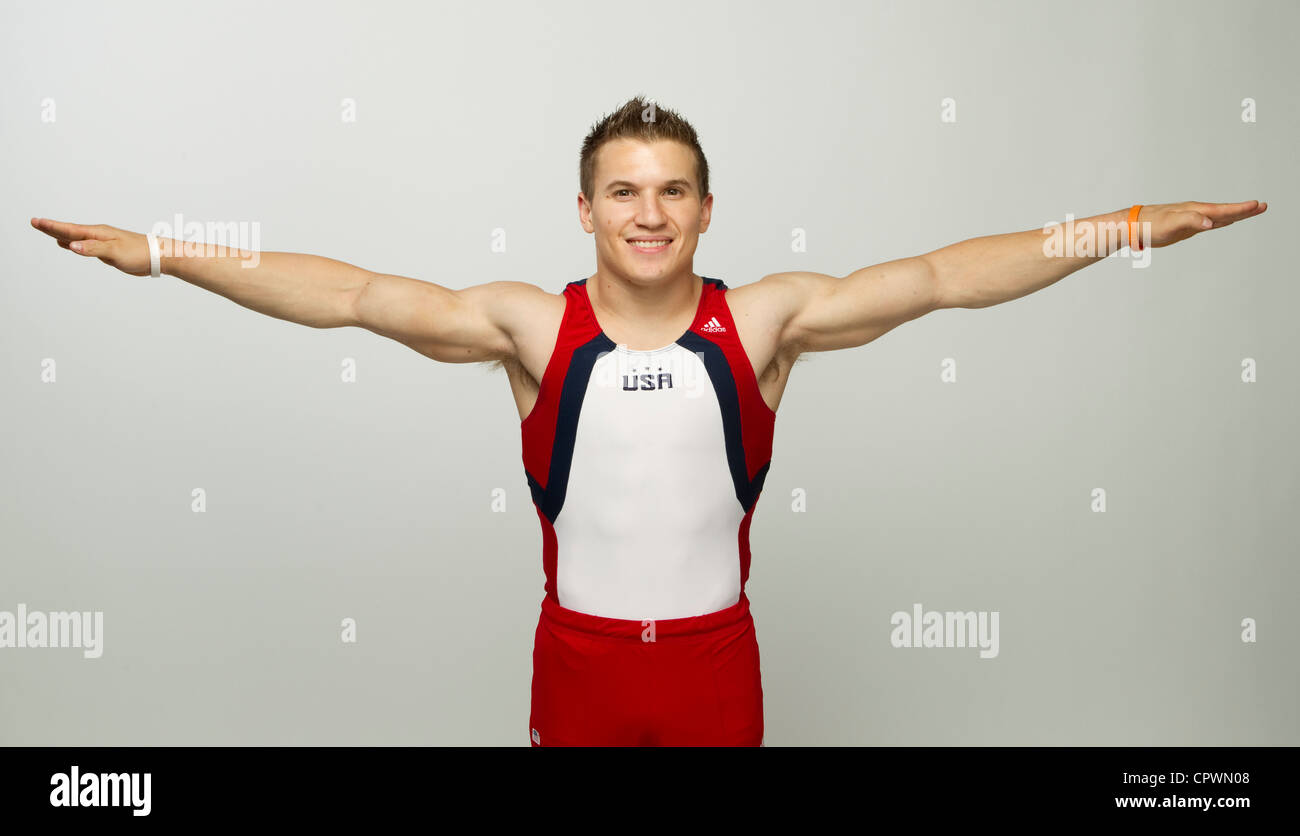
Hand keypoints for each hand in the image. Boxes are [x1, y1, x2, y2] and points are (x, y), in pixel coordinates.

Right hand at [30, 218, 152, 275]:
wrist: (158, 256)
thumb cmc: (139, 253)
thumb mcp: (114, 252)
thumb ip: (93, 249)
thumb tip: (71, 245)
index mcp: (98, 234)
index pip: (69, 230)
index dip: (52, 227)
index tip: (36, 222)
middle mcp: (98, 235)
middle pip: (70, 231)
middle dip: (51, 227)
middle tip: (34, 222)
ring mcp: (102, 242)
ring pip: (76, 237)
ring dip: (60, 234)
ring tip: (46, 230)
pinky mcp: (107, 250)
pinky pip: (85, 244)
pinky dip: (73, 243)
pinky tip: (69, 245)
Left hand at [1138, 200, 1267, 247]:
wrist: (1133, 226)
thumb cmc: (1150, 224)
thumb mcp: (1170, 224)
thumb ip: (1191, 221)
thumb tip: (1211, 222)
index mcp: (1195, 210)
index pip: (1223, 210)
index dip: (1241, 209)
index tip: (1257, 205)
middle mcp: (1196, 212)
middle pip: (1225, 211)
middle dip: (1244, 210)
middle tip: (1263, 206)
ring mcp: (1192, 219)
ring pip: (1219, 216)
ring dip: (1236, 214)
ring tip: (1252, 211)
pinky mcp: (1186, 227)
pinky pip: (1209, 222)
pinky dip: (1221, 221)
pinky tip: (1225, 221)